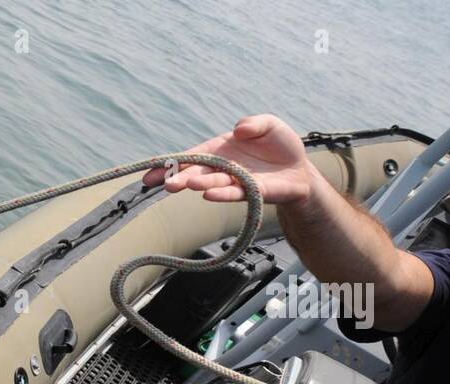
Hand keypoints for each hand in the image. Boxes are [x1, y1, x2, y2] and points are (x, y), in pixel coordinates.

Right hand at [142, 114, 318, 206]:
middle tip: (165, 183)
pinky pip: (234, 193)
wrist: (299, 169)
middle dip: (179, 178)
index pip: (190, 157)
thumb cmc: (279, 145)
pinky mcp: (252, 193)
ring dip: (199, 183)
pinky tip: (208, 194)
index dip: (170, 164)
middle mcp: (221, 168)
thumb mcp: (269, 124)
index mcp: (218, 150)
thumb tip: (239, 129)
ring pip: (213, 182)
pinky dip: (222, 194)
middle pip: (195, 173)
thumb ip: (254, 123)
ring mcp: (235, 182)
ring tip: (185, 185)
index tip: (150, 172)